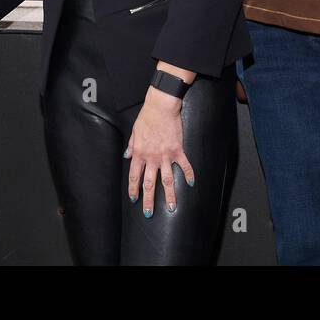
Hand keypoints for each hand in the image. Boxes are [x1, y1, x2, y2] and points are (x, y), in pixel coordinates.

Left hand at [125, 66, 195, 216]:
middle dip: (148, 200)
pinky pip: (184, 165)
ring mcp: (165, 155)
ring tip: (173, 208)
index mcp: (139, 153)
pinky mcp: (177, 150)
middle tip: (149, 213)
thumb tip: (127, 156)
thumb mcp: (134, 132)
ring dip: (170, 195)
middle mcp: (151, 157)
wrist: (161, 106)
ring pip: (167, 180)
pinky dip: (189, 174)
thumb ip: (131, 145)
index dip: (133, 189)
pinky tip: (191, 183)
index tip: (134, 199)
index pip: (134, 176)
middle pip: (149, 183)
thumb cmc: (146, 117)